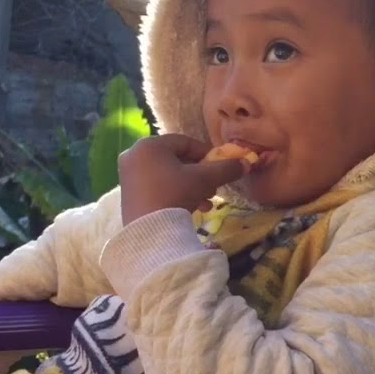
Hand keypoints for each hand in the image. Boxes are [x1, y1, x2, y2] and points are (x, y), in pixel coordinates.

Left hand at [118, 134, 249, 224]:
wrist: (149, 231)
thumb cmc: (176, 194)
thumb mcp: (205, 179)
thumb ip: (226, 168)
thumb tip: (247, 163)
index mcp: (150, 145)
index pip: (185, 142)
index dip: (207, 153)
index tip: (221, 166)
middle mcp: (135, 155)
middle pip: (176, 159)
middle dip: (200, 174)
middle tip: (214, 187)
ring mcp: (128, 175)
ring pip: (167, 175)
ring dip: (190, 186)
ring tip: (206, 201)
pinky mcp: (127, 193)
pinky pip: (156, 186)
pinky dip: (175, 193)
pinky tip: (191, 208)